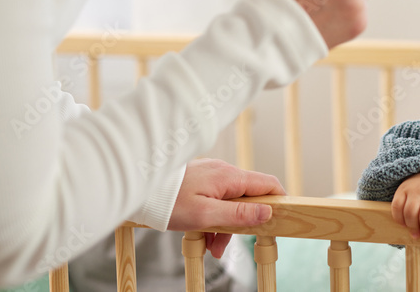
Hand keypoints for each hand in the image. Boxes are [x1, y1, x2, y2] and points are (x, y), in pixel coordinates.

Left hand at [167, 158, 284, 258]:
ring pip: (230, 201)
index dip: (278, 200)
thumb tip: (267, 212)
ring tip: (209, 246)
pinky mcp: (201, 179)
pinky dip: (214, 216)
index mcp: (229, 177)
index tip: (279, 218)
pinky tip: (202, 234)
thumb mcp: (206, 215)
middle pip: (247, 198)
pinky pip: (217, 199)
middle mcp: (224, 172)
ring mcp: (212, 174)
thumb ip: (238, 214)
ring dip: (225, 224)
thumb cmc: (170, 202)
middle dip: (241, 223)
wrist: (140, 189)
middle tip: (223, 246)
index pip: (267, 184)